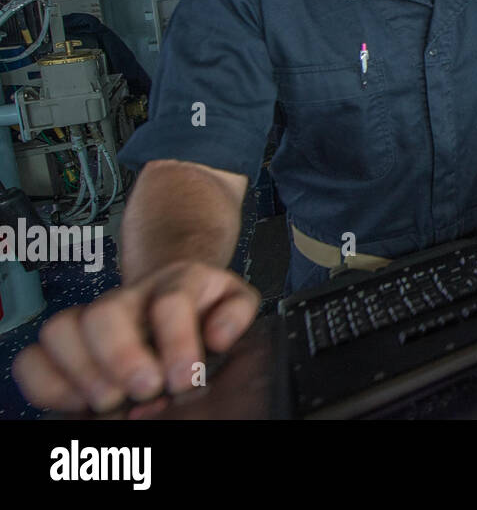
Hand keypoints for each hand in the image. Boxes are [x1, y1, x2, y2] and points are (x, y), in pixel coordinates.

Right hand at [12, 261, 258, 413]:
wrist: (176, 289)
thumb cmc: (204, 305)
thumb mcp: (234, 300)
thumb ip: (235, 314)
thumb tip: (217, 337)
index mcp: (178, 282)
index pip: (170, 302)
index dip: (177, 342)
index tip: (185, 377)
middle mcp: (129, 296)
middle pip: (104, 313)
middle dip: (120, 357)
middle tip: (144, 390)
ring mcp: (92, 316)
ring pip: (60, 329)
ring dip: (81, 372)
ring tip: (109, 401)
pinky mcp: (66, 342)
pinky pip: (33, 358)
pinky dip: (49, 385)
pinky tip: (78, 403)